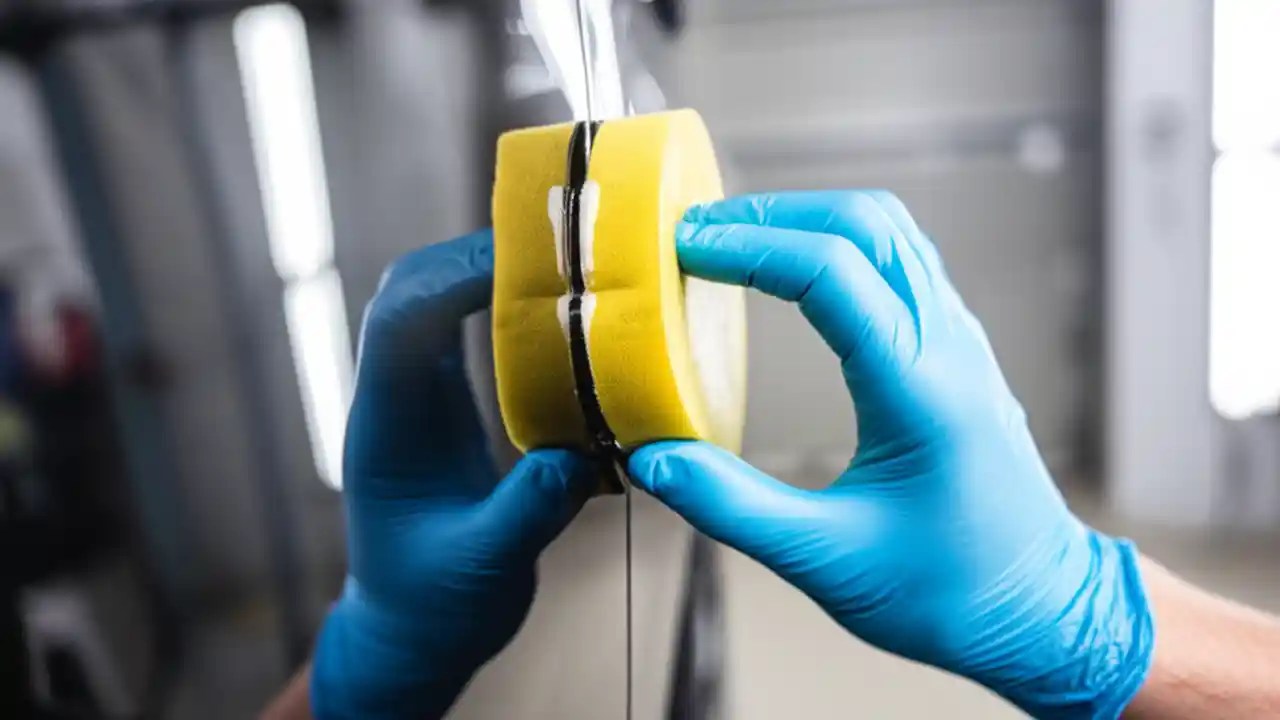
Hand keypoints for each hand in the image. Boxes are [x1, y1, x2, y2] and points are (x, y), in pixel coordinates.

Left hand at [311, 231, 593, 718]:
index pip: (399, 323)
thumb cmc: (434, 607)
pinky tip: (551, 307)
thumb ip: (528, 511)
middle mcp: (393, 400)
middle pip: (407, 290)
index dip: (452, 278)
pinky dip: (499, 303)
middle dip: (470, 253)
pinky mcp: (442, 404)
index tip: (523, 262)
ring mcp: (415, 397)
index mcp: (386, 432)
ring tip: (558, 261)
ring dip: (484, 270)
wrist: (412, 630)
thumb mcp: (486, 570)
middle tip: (551, 245)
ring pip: (429, 300)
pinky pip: (459, 329)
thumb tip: (584, 453)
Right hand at [629, 192, 1153, 717]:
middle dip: (773, 213)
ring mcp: (958, 342)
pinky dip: (836, 243)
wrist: (1040, 612)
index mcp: (922, 388)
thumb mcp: (829, 562)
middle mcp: (949, 346)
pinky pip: (899, 261)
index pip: (831, 271)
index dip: (749, 247)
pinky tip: (792, 272)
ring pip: (888, 230)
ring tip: (734, 240)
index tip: (686, 247)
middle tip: (697, 231)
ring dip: (807, 218)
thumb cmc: (953, 592)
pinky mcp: (954, 352)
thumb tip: (654, 460)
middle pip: (865, 222)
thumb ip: (733, 507)